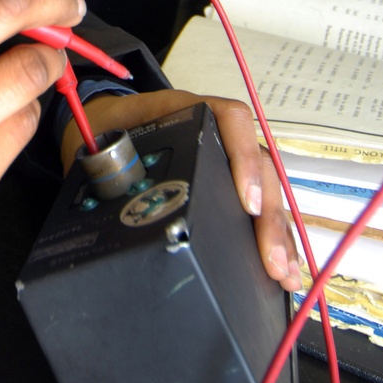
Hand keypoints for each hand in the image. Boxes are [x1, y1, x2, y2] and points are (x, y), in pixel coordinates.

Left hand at [67, 90, 301, 290]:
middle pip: (257, 163)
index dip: (244, 159)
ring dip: (277, 230)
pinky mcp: (224, 180)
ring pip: (264, 187)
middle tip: (272, 258)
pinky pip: (256, 202)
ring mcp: (224, 155)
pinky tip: (282, 265)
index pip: (230, 119)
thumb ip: (110, 163)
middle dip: (268, 215)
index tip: (246, 203)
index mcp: (183, 110)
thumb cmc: (101, 130)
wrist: (98, 125)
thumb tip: (117, 203)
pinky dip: (271, 233)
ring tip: (285, 272)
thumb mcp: (101, 142)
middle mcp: (213, 131)